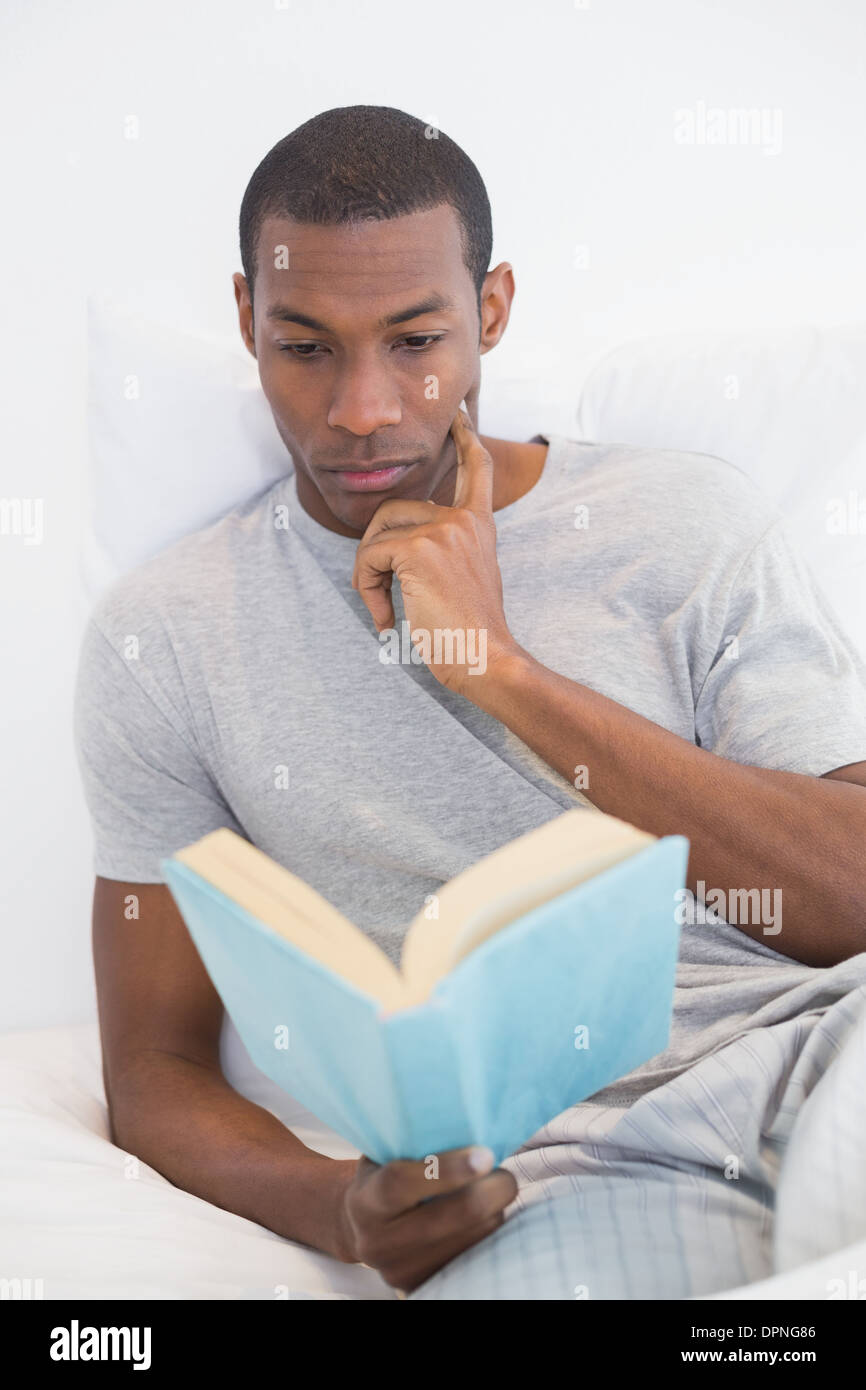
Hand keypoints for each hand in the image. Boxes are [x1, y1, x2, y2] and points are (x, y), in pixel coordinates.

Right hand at [334, 1144, 517, 1293]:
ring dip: (494, 1210)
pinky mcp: (423, 1287)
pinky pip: (474, 1257)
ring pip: (471, 1238)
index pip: (401, 1183)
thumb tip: (467, 1118)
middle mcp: (378, 1243)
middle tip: (504, 1173)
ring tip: (492, 1189)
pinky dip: (488, 1230)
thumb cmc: (383, 1175)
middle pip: (450, 1217)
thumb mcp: (385, 1152)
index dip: (446, 1169)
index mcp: (366, 1202)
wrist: (364, 1228)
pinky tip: (487, 1213)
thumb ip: (415, 1141)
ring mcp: (401, 1271)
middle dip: (490, 1191)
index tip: (485, 1154)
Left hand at [351, 406, 514, 693]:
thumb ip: (444, 551)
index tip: (459, 416)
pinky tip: (385, 617)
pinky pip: (368, 557)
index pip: (476, 470)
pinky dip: (366, 589)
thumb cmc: (471, 633)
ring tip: (385, 609)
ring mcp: (442, 531)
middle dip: (374, 552)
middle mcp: (463, 520)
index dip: (465, 439)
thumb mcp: (465, 579)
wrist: (486, 659)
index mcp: (479, 527)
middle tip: (381, 593)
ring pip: (375, 536)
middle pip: (392, 511)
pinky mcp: (419, 549)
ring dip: (367, 575)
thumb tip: (396, 543)